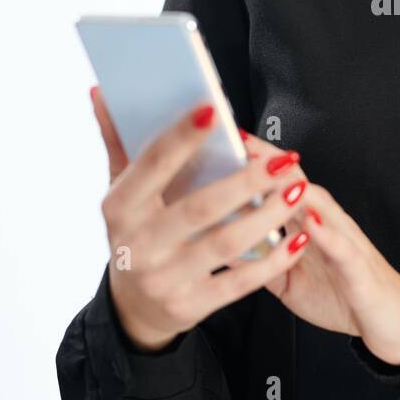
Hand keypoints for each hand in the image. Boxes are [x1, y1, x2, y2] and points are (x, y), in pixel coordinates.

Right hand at [90, 87, 313, 351]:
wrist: (133, 306)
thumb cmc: (136, 232)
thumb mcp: (122, 192)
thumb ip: (117, 142)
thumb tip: (101, 93)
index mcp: (119, 208)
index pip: (152, 166)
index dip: (181, 138)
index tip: (213, 110)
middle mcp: (137, 245)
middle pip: (198, 208)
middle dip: (246, 182)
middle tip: (283, 160)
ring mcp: (163, 279)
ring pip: (224, 245)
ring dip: (266, 217)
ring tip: (296, 191)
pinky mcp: (190, 305)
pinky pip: (239, 283)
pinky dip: (273, 260)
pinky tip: (298, 238)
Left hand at [231, 132, 399, 366]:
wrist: (386, 319)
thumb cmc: (340, 293)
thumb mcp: (287, 278)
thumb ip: (259, 259)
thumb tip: (221, 246)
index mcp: (307, 222)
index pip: (277, 183)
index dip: (252, 163)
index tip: (223, 142)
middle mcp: (325, 223)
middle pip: (296, 182)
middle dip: (269, 162)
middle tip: (241, 142)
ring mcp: (343, 240)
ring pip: (319, 206)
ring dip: (295, 188)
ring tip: (271, 172)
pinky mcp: (357, 266)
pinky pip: (341, 247)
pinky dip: (326, 234)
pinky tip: (311, 224)